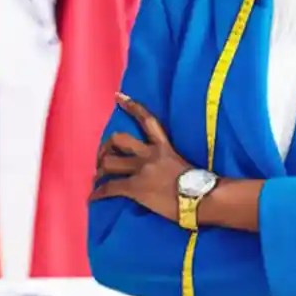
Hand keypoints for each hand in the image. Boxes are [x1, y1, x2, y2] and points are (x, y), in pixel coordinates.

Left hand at [87, 93, 192, 221]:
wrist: (203, 198)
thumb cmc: (201, 186)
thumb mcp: (185, 165)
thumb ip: (171, 163)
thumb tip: (165, 173)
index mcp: (164, 147)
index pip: (147, 120)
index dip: (131, 106)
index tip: (117, 97)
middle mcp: (149, 154)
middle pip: (119, 140)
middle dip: (107, 146)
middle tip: (103, 156)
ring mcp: (141, 170)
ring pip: (110, 162)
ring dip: (101, 169)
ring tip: (98, 176)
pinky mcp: (135, 188)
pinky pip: (110, 187)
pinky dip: (99, 193)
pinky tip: (92, 197)